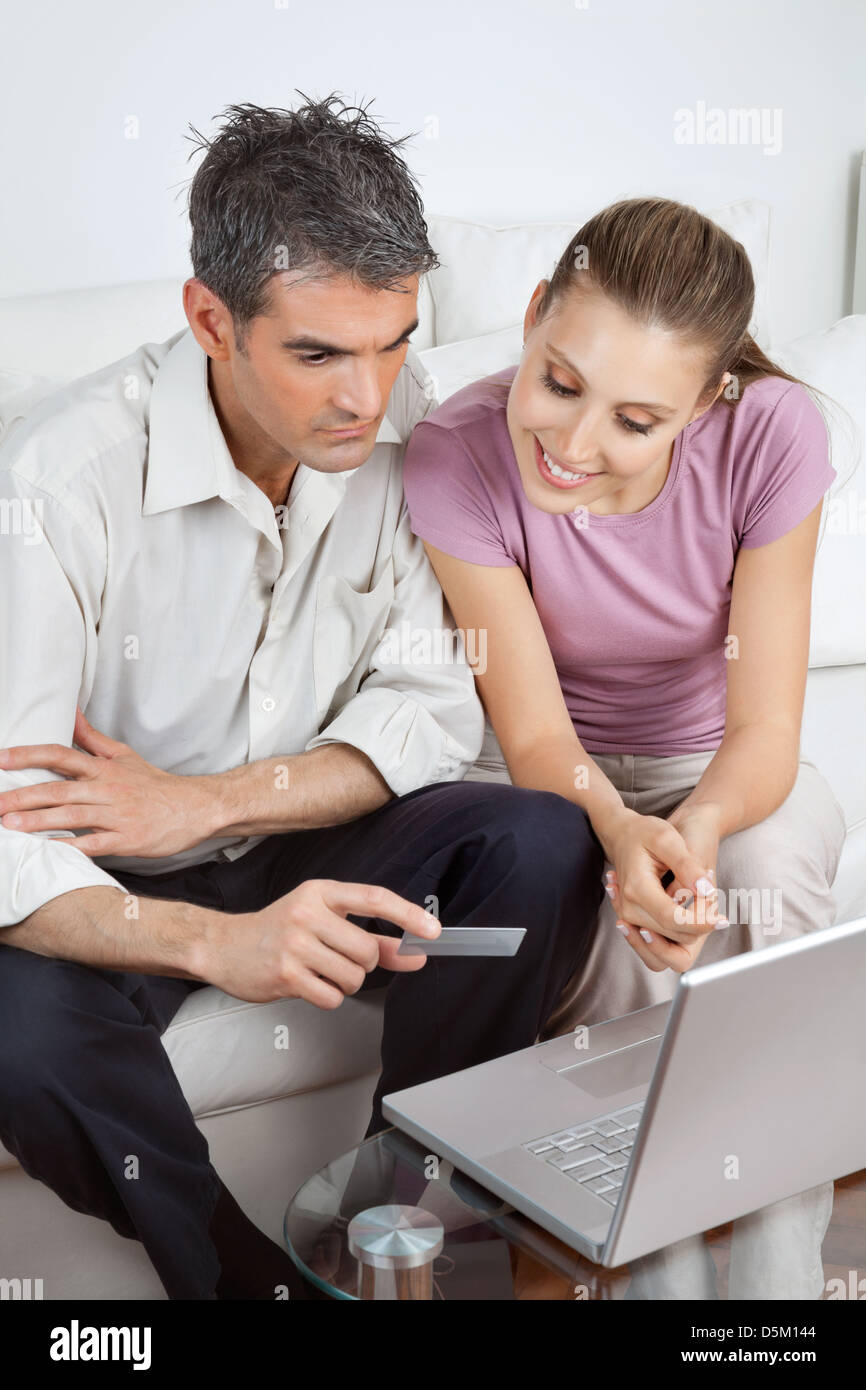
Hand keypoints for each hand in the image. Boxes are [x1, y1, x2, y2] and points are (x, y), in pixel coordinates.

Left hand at [0, 708, 218, 857]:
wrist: (195, 808)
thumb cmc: (156, 785)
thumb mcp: (124, 756)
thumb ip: (92, 738)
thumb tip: (71, 713)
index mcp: (103, 769)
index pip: (60, 755)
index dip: (29, 756)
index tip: (1, 760)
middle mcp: (107, 790)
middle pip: (58, 789)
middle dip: (21, 796)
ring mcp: (116, 815)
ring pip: (71, 816)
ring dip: (37, 821)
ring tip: (8, 824)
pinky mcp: (126, 840)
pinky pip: (92, 844)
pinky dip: (68, 847)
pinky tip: (46, 850)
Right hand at [195, 879, 441, 1005]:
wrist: (224, 946)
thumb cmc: (279, 930)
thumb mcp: (324, 921)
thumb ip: (373, 937)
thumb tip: (416, 953)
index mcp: (320, 892)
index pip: (374, 898)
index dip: (408, 915)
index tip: (433, 930)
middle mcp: (307, 913)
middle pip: (367, 950)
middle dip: (363, 965)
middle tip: (338, 960)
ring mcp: (294, 944)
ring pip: (353, 976)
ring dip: (346, 983)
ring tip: (320, 971)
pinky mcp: (284, 975)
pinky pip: (332, 997)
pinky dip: (328, 997)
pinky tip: (308, 984)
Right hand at [605, 803, 727, 972]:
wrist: (622, 834)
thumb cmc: (645, 833)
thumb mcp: (668, 838)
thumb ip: (687, 866)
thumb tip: (705, 890)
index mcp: (637, 888)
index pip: (673, 920)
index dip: (701, 923)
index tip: (721, 918)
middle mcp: (629, 908)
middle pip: (673, 937)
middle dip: (698, 924)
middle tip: (708, 894)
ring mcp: (629, 916)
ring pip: (666, 947)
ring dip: (688, 932)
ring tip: (696, 902)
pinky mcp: (635, 920)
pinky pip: (659, 944)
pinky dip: (677, 934)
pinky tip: (685, 907)